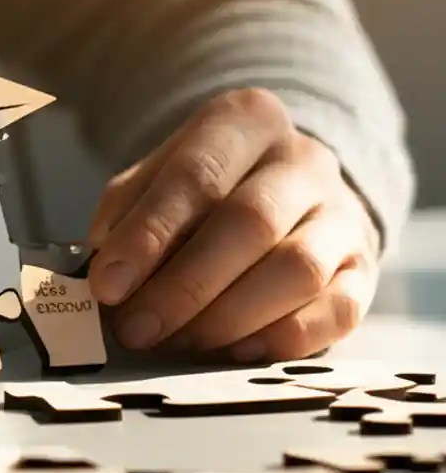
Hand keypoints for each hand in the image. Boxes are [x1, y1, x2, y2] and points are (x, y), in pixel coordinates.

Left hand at [85, 88, 380, 362]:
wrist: (286, 190)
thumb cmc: (204, 189)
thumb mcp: (153, 181)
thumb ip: (124, 218)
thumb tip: (107, 277)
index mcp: (245, 122)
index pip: (196, 175)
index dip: (148, 235)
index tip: (108, 285)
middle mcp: (302, 160)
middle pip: (248, 222)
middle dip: (184, 286)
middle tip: (138, 328)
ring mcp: (342, 214)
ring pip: (296, 269)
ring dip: (228, 317)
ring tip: (180, 342)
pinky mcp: (364, 269)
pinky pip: (337, 310)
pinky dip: (283, 338)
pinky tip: (237, 351)